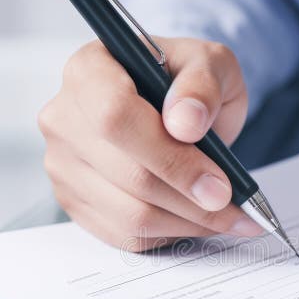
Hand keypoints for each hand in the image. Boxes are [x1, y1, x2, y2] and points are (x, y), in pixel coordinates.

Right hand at [38, 38, 262, 252]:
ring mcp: (63, 165)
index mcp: (89, 70)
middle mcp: (64, 118)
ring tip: (229, 217)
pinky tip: (200, 222)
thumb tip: (185, 123)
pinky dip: (172, 234)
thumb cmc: (188, 82)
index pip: (116, 117)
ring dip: (189, 223)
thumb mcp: (210, 64)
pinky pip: (126, 235)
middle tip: (236, 205)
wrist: (173, 107)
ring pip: (130, 214)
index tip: (219, 182)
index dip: (171, 157)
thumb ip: (202, 84)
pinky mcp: (74, 202)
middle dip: (192, 200)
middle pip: (128, 175)